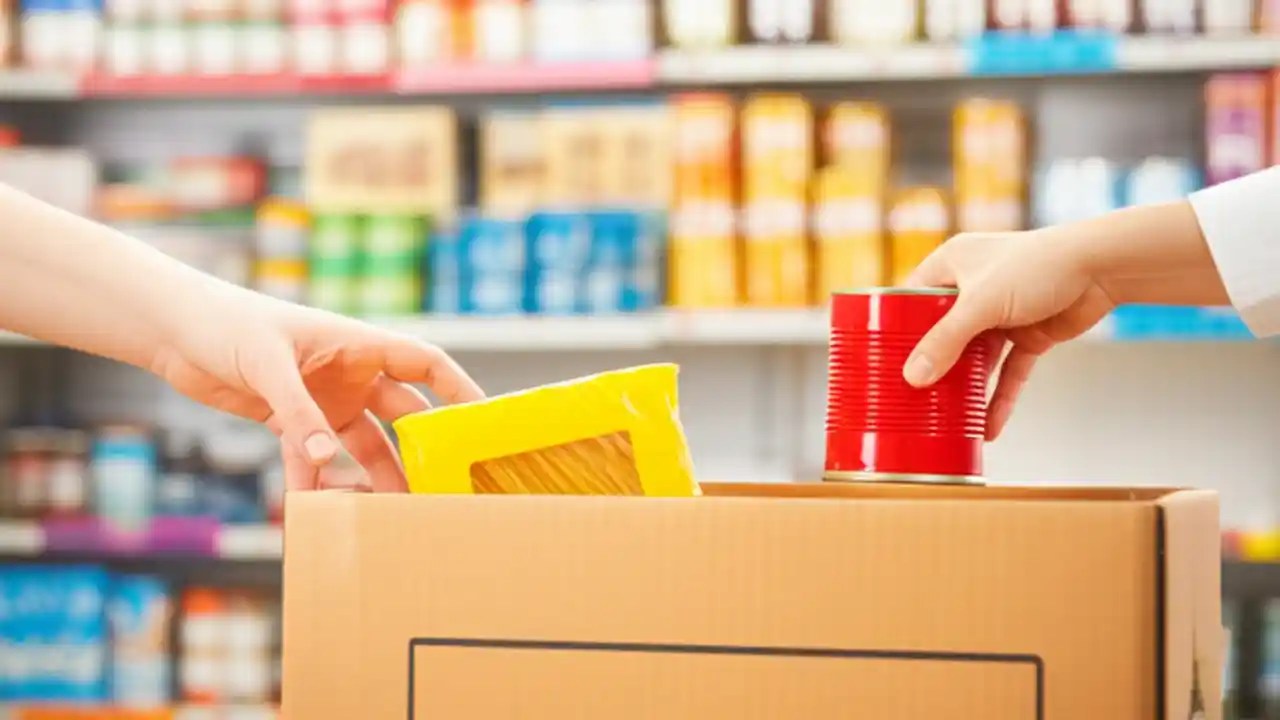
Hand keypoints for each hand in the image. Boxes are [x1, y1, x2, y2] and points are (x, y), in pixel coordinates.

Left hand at [148, 287, 482, 490]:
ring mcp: (324, 398)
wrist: (174, 330)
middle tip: (442, 485)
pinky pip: (317, 458)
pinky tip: (319, 512)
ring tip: (392, 513)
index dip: (459, 389)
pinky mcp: (293, 420)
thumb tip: (328, 462)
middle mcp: (350, 372)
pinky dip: (318, 483)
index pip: (424, 363)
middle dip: (423, 449)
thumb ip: (299, 414)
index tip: (485, 420)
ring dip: (377, 476)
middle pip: (403, 414)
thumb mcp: (268, 366)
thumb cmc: (226, 324)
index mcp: (357, 343)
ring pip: (366, 443)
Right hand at [903, 228, 1116, 439]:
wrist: (1102, 267)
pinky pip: (1008, 372)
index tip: (882, 359)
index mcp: (953, 265)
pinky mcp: (1029, 334)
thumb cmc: (1038, 266)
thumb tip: (914, 378)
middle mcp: (974, 287)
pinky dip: (999, 398)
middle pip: (942, 333)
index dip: (898, 327)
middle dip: (931, 366)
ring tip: (944, 419)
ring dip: (964, 388)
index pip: (914, 298)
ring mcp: (1002, 313)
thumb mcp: (980, 304)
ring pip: (975, 357)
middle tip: (910, 396)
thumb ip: (945, 342)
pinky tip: (989, 427)